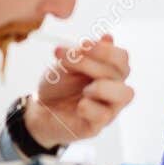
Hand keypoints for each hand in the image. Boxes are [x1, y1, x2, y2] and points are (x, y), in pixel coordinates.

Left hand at [25, 34, 134, 148]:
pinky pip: (103, 115)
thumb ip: (86, 53)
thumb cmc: (58, 86)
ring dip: (102, 86)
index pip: (121, 58)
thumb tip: (108, 37)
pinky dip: (90, 107)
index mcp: (109, 73)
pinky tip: (79, 105)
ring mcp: (108, 109)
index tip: (83, 44)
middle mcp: (113, 90)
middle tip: (67, 60)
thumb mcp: (67, 64)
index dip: (105, 50)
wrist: (39, 109)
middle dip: (94, 63)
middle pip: (122, 72)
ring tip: (83, 89)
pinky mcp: (95, 126)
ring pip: (124, 95)